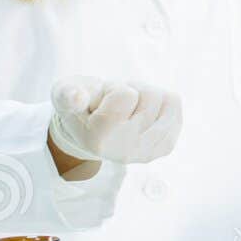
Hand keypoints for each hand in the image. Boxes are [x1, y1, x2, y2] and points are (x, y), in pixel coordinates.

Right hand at [48, 77, 182, 166]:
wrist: (90, 131)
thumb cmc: (78, 106)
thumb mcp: (64, 95)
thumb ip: (68, 94)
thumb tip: (76, 96)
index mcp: (100, 139)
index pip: (125, 94)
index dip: (113, 88)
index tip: (101, 101)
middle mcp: (126, 151)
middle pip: (151, 95)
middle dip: (134, 89)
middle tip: (115, 102)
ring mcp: (148, 151)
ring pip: (168, 98)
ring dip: (149, 95)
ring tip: (129, 107)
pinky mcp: (165, 147)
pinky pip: (176, 106)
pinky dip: (163, 101)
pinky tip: (144, 112)